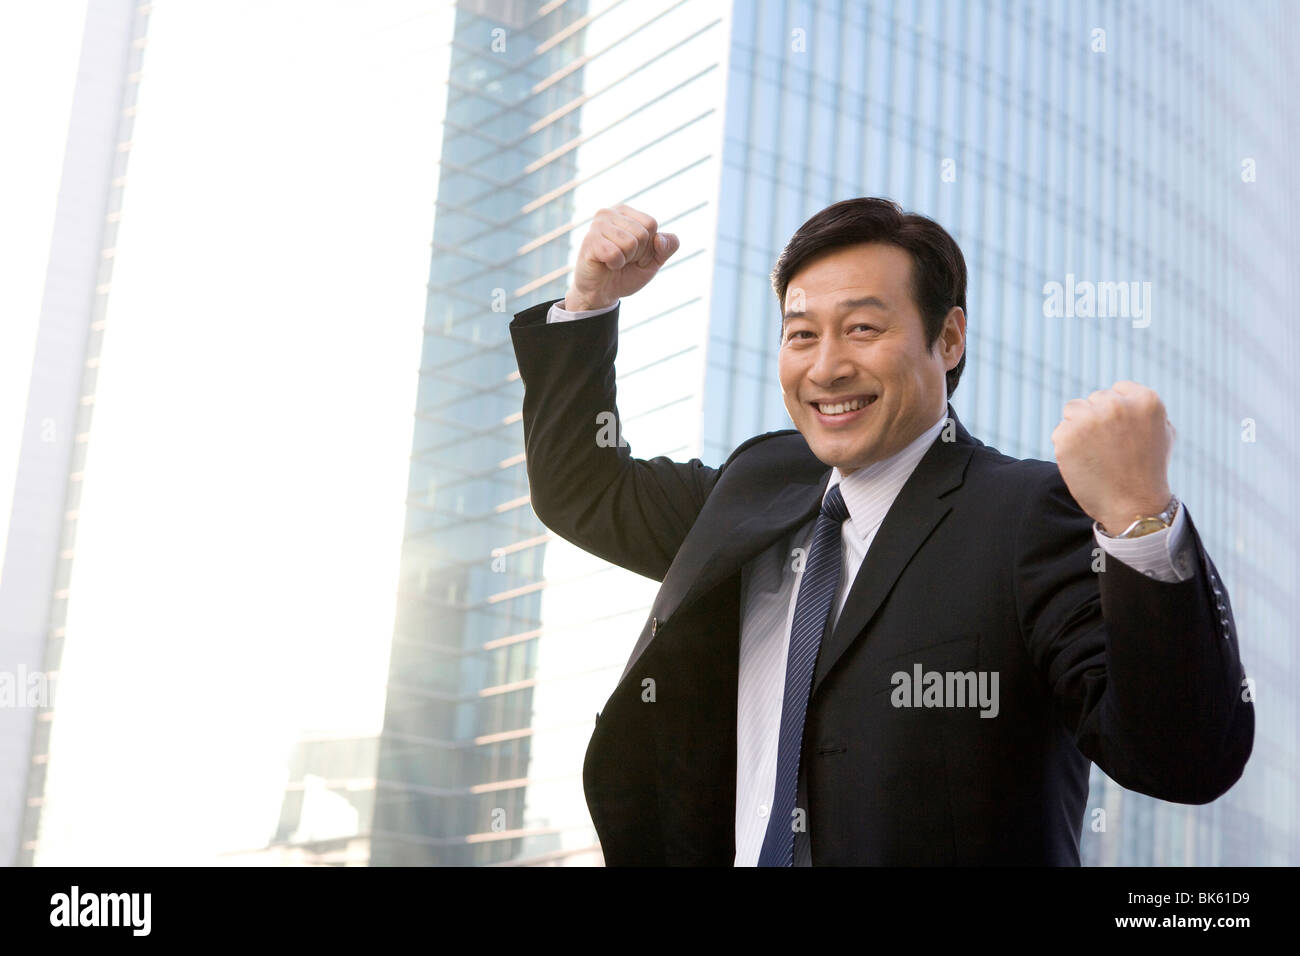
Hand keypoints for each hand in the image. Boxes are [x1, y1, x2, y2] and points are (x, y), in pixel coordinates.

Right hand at [564, 205, 678, 310]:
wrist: (603, 293)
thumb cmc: (627, 272)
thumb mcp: (654, 260)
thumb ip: (668, 247)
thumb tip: (659, 239)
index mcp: (626, 212)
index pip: (651, 223)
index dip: (648, 246)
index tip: (635, 254)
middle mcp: (610, 213)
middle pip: (642, 234)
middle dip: (638, 254)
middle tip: (623, 260)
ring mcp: (597, 225)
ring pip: (630, 243)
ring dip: (625, 259)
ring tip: (614, 261)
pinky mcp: (589, 241)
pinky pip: (615, 253)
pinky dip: (615, 264)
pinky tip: (606, 264)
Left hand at [1050, 381, 1174, 535]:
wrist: (1133, 507)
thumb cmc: (1148, 471)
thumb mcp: (1162, 432)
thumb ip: (1143, 410)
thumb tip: (1123, 394)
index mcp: (1145, 400)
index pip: (1118, 390)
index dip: (1117, 414)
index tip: (1123, 435)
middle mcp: (1117, 405)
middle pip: (1094, 400)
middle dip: (1098, 420)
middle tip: (1109, 449)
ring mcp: (1090, 419)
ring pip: (1073, 410)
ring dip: (1079, 428)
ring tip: (1096, 454)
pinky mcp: (1067, 435)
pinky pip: (1060, 431)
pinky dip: (1067, 446)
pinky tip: (1084, 463)